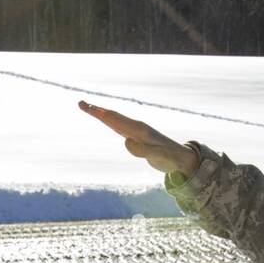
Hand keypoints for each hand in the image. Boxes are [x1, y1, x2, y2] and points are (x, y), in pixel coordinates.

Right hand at [78, 100, 199, 176]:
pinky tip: (108, 122)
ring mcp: (137, 132)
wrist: (183, 158)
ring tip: (89, 109)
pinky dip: (111, 122)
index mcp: (139, 130)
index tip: (86, 107)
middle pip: (113, 117)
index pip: (115, 120)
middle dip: (97, 111)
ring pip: (116, 121)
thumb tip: (125, 141)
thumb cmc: (171, 158)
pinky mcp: (139, 138)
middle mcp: (137, 128)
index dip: (100, 114)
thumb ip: (142, 150)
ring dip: (102, 115)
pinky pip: (121, 128)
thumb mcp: (157, 156)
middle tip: (80, 103)